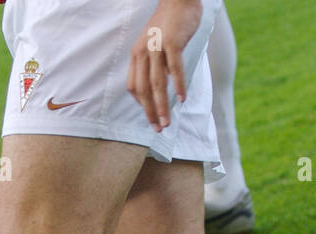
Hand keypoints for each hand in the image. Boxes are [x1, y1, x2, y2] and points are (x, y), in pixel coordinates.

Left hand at [127, 0, 202, 131]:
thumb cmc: (169, 23)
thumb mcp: (155, 45)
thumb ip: (156, 64)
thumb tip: (164, 85)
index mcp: (137, 54)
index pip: (133, 86)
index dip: (141, 105)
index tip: (151, 116)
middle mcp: (143, 52)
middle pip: (143, 90)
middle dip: (150, 113)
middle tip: (158, 128)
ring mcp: (156, 47)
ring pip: (156, 84)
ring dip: (162, 106)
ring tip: (167, 122)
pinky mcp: (172, 42)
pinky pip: (174, 69)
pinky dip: (178, 86)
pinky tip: (182, 99)